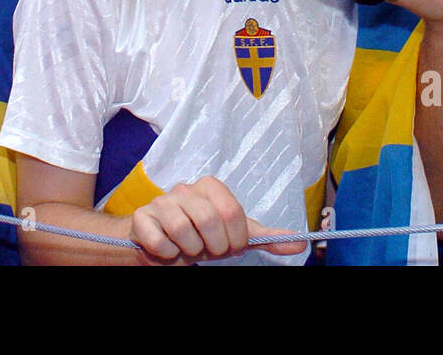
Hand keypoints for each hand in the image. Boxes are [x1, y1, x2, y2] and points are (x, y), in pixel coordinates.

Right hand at [129, 176, 305, 263]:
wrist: (160, 242)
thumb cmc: (201, 236)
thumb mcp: (234, 236)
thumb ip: (265, 239)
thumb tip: (300, 243)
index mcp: (210, 187)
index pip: (232, 210)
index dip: (235, 238)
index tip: (230, 246)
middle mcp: (184, 189)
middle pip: (208, 219)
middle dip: (213, 246)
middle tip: (209, 250)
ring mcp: (160, 202)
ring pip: (182, 230)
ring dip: (190, 251)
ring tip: (189, 249)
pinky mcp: (141, 219)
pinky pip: (159, 241)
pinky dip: (167, 254)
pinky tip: (169, 250)